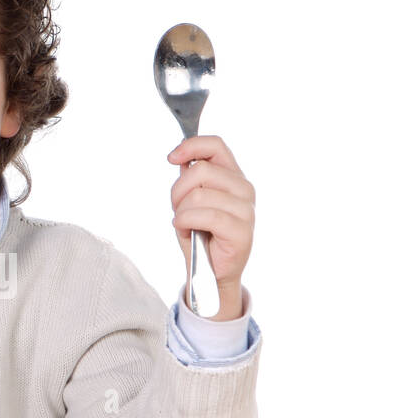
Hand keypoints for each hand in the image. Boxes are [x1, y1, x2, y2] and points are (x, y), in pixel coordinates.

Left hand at [167, 135, 254, 319]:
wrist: (210, 272)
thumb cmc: (200, 234)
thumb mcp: (190, 200)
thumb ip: (191, 178)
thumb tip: (180, 157)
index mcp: (233, 176)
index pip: (215, 145)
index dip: (190, 146)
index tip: (171, 159)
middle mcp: (244, 188)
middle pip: (201, 170)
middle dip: (178, 190)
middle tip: (178, 209)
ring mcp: (246, 209)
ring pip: (199, 194)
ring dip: (181, 210)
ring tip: (184, 223)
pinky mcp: (242, 231)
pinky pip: (206, 215)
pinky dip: (185, 221)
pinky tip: (184, 229)